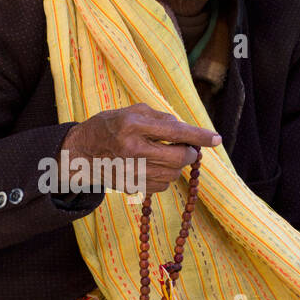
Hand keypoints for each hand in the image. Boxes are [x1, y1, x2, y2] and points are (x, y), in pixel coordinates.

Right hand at [62, 104, 220, 194]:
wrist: (82, 153)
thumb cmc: (110, 126)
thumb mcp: (132, 111)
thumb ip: (161, 118)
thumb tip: (187, 132)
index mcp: (132, 125)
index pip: (175, 132)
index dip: (199, 136)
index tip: (217, 139)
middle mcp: (131, 150)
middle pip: (178, 158)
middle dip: (190, 153)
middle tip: (188, 148)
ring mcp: (131, 172)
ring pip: (172, 174)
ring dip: (176, 165)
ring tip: (164, 155)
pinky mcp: (131, 187)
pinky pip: (162, 185)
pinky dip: (164, 176)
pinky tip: (152, 167)